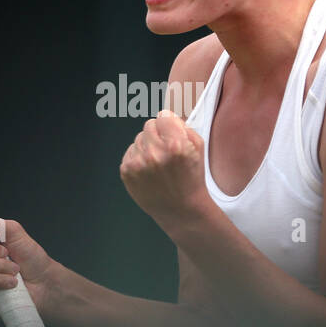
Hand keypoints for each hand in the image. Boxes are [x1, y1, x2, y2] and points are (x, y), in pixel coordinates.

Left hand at [119, 109, 211, 232]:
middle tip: (166, 151)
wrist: (181, 210)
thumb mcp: (198, 148)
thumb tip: (167, 116)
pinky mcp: (127, 172)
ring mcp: (138, 164)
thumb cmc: (191, 179)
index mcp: (175, 145)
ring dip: (147, 147)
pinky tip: (149, 171)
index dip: (169, 124)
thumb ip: (183, 126)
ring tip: (158, 164)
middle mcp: (155, 153)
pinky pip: (129, 152)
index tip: (171, 133)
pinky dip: (138, 159)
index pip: (163, 116)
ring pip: (138, 139)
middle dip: (157, 135)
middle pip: (149, 125)